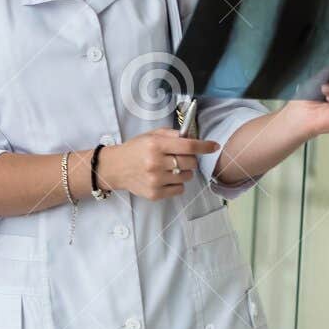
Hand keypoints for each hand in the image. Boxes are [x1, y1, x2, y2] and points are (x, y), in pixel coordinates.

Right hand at [98, 129, 218, 200]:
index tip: (214, 146)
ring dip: (183, 172)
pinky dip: (176, 184)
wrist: (115, 168)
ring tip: (170, 169)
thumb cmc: (134, 149)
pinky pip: (179, 189)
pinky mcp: (155, 193)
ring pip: (187, 177)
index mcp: (155, 145)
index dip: (204, 146)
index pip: (188, 146)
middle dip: (190, 160)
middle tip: (179, 158)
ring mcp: (155, 180)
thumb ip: (171, 134)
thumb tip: (192, 137)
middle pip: (191, 163)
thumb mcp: (150, 135)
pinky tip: (164, 179)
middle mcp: (155, 163)